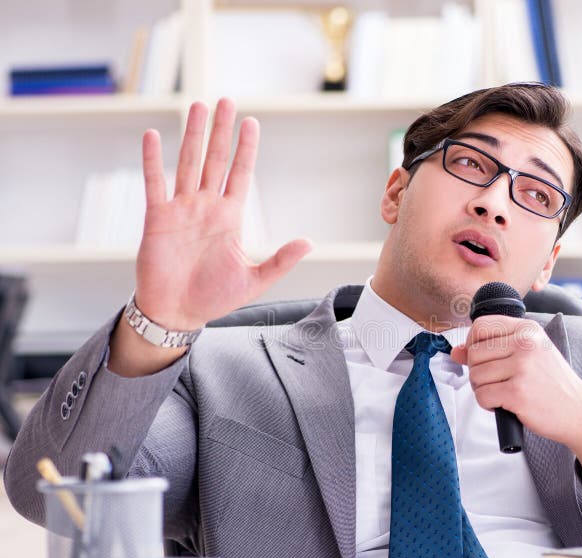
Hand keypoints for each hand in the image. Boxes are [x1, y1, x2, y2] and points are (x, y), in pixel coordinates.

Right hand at [135, 98, 311, 330]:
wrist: (178, 313)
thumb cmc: (215, 298)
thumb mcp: (255, 279)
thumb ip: (281, 260)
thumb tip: (310, 242)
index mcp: (230, 218)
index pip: (241, 174)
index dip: (247, 149)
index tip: (253, 123)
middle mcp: (206, 207)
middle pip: (216, 160)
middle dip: (223, 131)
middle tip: (227, 100)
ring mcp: (181, 209)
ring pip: (188, 163)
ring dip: (193, 135)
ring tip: (198, 105)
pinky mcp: (156, 218)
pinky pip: (154, 183)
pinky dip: (152, 160)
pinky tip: (153, 135)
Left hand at [451, 315, 581, 498]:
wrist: (579, 411)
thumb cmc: (552, 383)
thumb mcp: (527, 355)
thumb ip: (491, 349)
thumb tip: (456, 351)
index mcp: (527, 329)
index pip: (480, 326)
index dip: (472, 344)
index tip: (483, 358)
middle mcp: (525, 343)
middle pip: (474, 353)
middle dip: (478, 372)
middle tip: (497, 382)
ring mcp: (522, 367)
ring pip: (475, 376)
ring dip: (483, 389)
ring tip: (504, 392)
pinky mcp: (517, 392)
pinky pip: (482, 396)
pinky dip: (489, 404)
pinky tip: (506, 404)